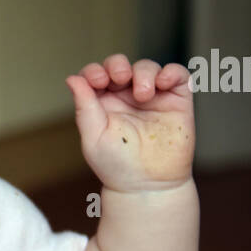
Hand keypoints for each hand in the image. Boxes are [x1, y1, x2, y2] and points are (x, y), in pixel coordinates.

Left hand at [65, 54, 194, 192]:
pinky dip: (171, 72)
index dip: (95, 71)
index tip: (97, 81)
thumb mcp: (93, 136)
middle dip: (117, 65)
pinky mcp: (177, 101)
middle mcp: (126, 97)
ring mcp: (153, 97)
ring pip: (147, 68)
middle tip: (119, 78)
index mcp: (102, 103)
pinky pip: (177, 75)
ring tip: (143, 95)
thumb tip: (73, 78)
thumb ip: (84, 106)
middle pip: (121, 65)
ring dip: (144, 72)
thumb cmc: (117, 166)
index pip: (96, 75)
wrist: (148, 185)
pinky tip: (163, 82)